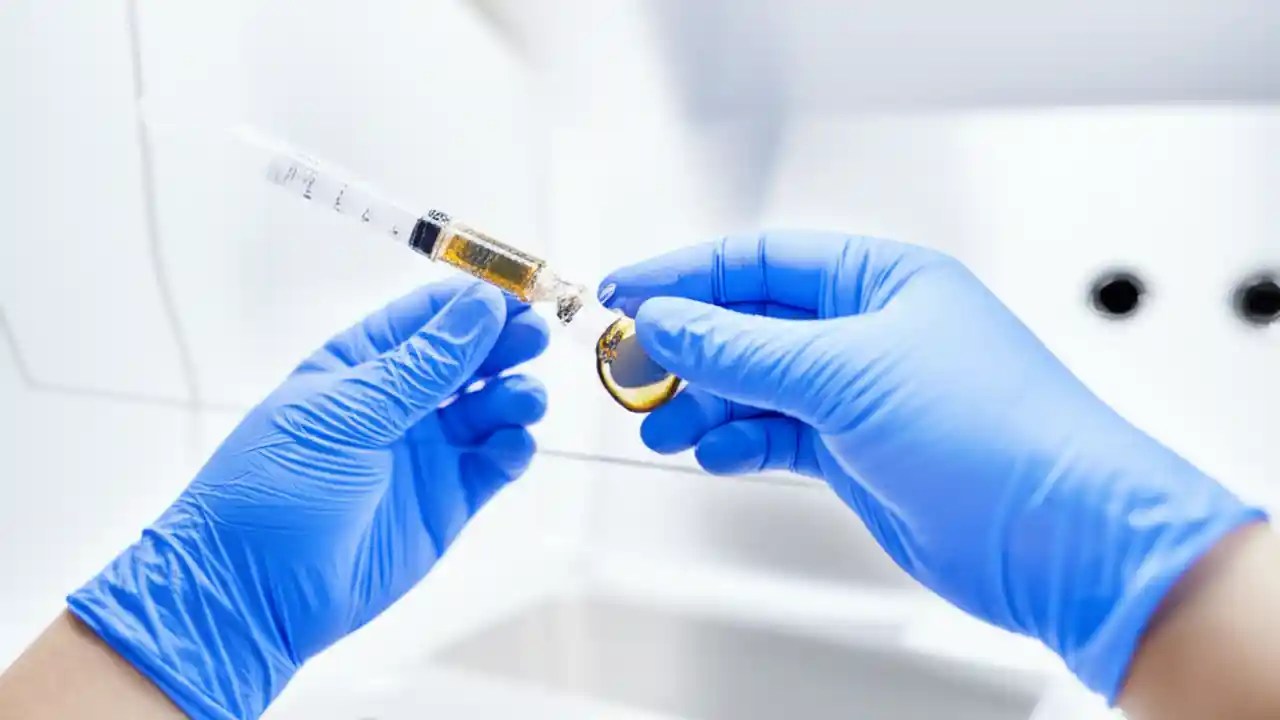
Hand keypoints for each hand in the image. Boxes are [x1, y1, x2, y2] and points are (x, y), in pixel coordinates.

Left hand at [68, 278, 548, 718]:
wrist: (252, 596)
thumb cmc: (275, 489)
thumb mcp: (345, 413)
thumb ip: (421, 365)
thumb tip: (481, 306)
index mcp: (361, 365)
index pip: (428, 316)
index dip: (474, 301)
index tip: (517, 292)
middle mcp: (399, 403)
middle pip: (469, 358)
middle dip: (505, 343)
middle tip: (535, 336)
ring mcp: (426, 452)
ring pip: (490, 408)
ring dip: (515, 395)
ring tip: (525, 398)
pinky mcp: (447, 502)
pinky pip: (495, 462)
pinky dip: (513, 448)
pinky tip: (513, 443)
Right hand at [602, 232, 1262, 700]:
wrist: (1060, 537)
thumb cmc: (994, 433)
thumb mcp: (846, 372)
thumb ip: (743, 349)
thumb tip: (668, 321)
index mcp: (881, 280)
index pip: (759, 261)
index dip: (684, 276)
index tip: (624, 295)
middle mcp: (871, 331)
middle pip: (751, 324)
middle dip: (686, 347)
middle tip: (629, 372)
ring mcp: (865, 394)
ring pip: (758, 385)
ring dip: (703, 403)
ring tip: (660, 426)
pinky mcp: (861, 453)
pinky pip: (779, 436)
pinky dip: (740, 442)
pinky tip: (715, 452)